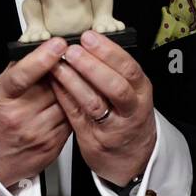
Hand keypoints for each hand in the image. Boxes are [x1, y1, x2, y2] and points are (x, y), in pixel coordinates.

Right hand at [0, 38, 70, 186]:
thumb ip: (19, 67)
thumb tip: (40, 43)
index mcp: (1, 97)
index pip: (21, 76)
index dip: (41, 59)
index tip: (58, 44)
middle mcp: (17, 116)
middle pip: (52, 86)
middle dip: (64, 70)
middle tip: (71, 58)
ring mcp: (36, 132)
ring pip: (67, 101)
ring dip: (72, 89)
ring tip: (68, 83)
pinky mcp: (53, 145)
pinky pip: (72, 118)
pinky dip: (74, 107)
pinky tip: (67, 104)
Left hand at [48, 30, 154, 185]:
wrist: (133, 157)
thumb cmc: (128, 117)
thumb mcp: (133, 92)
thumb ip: (115, 71)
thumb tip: (90, 41)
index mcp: (141, 90)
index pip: (129, 68)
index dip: (108, 51)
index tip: (89, 37)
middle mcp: (130, 109)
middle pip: (116, 86)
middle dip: (92, 66)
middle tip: (73, 51)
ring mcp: (113, 126)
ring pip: (95, 103)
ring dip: (74, 82)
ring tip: (58, 66)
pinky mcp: (94, 139)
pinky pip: (77, 117)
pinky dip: (65, 99)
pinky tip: (54, 85)